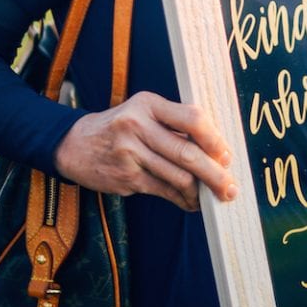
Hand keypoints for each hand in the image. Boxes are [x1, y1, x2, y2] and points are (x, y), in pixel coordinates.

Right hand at [54, 91, 237, 210]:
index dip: (214, 139)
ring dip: (199, 191)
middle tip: (230, 187)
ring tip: (212, 197)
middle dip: (214, 174)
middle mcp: (138, 126)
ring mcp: (130, 154)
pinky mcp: (126, 178)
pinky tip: (191, 202)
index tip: (226, 155)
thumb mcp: (144, 111)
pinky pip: (163, 190)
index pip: (191, 119)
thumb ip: (174, 123)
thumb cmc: (121, 125)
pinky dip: (182, 199)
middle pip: (187, 153)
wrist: (75, 144)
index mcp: (148, 104)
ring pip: (177, 176)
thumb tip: (215, 148)